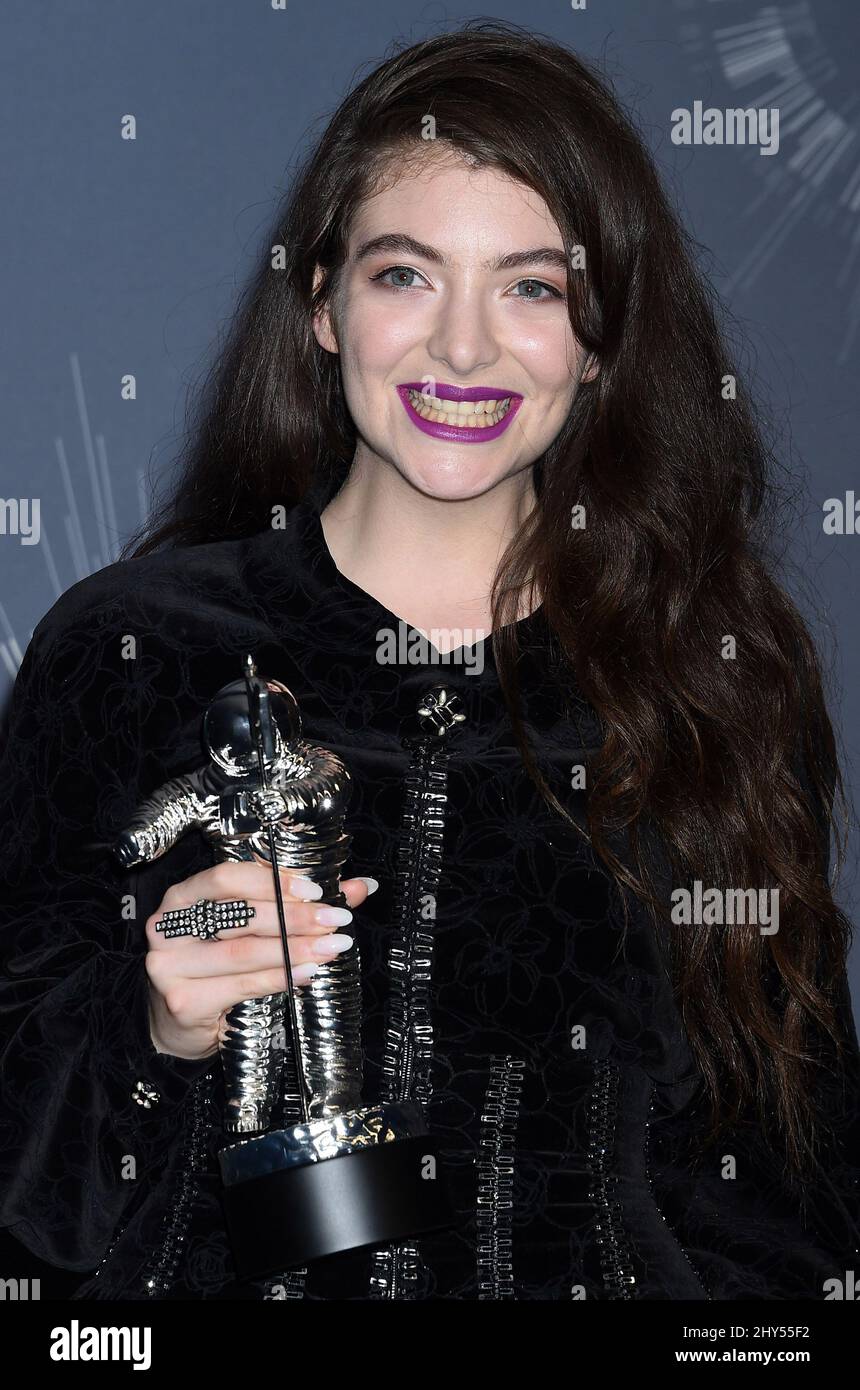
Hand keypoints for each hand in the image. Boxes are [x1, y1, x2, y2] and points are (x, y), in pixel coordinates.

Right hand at [144, 860, 374, 1060]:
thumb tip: (361, 888)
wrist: (176, 1023)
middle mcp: (167, 927)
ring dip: (293, 949)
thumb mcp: (248, 929)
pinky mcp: (183, 1000)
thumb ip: (298, 904)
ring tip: (330, 948)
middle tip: (335, 921)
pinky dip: (279, 978)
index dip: (271, 881)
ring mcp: (170, 965)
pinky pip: (241, 985)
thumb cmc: (216, 966)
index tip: (314, 891)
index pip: (226, 878)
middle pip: (238, 916)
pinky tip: (307, 973)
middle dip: (293, 917)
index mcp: (183, 897)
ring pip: (242, 952)